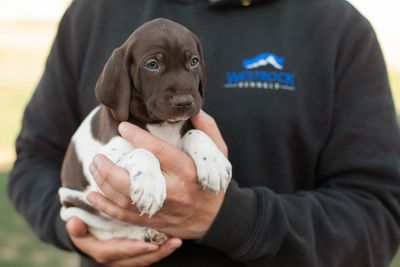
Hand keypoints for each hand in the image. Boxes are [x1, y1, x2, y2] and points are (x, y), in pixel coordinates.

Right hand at [66, 217, 181, 265]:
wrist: (87, 235)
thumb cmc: (83, 229)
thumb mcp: (77, 228)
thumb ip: (76, 228)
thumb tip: (74, 223)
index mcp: (104, 252)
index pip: (122, 252)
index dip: (136, 249)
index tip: (151, 244)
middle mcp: (117, 259)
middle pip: (140, 259)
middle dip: (158, 252)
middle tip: (175, 242)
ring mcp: (127, 258)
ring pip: (147, 258)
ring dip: (163, 250)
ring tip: (177, 241)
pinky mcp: (135, 254)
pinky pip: (149, 254)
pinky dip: (161, 248)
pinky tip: (173, 239)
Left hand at [87, 110, 228, 238]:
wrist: (216, 218)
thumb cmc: (214, 181)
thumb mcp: (220, 153)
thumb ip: (208, 130)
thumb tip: (195, 110)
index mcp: (187, 171)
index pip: (158, 151)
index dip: (138, 138)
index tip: (123, 127)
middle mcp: (172, 191)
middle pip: (134, 181)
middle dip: (110, 168)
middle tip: (99, 155)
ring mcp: (161, 209)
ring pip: (125, 199)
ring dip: (103, 184)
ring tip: (94, 167)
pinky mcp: (153, 221)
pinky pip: (124, 216)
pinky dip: (105, 207)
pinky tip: (92, 195)